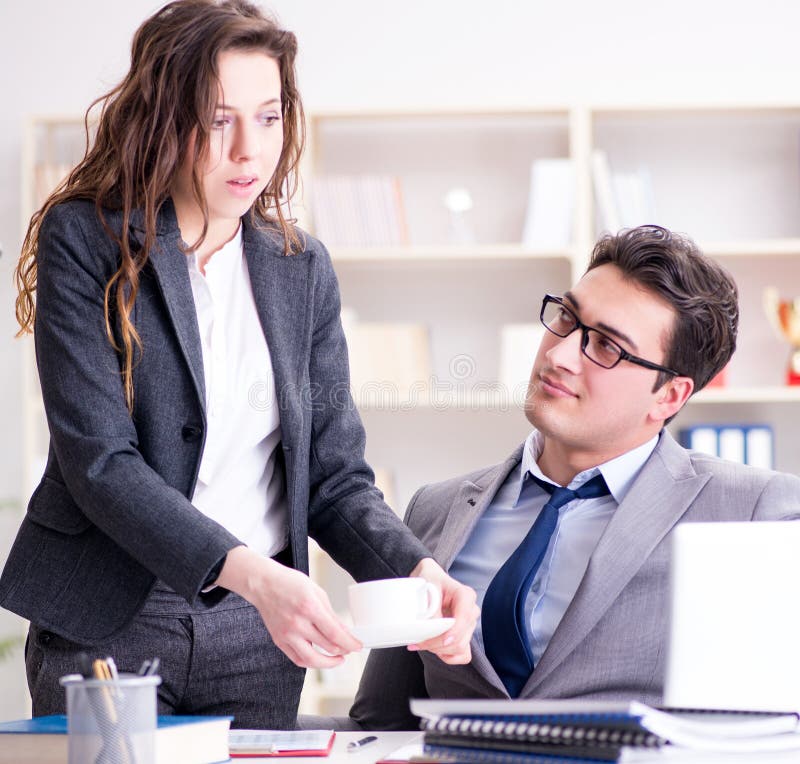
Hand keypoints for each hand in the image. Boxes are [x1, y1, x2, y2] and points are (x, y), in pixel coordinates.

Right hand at [216, 545, 361, 667]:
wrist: (263, 584)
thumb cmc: (290, 583)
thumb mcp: (317, 592)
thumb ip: (331, 614)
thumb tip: (344, 631)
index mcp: (309, 608)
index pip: (335, 633)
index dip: (350, 643)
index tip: (358, 646)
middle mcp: (297, 624)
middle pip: (327, 647)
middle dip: (343, 650)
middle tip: (350, 649)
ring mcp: (287, 634)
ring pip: (312, 659)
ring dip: (329, 663)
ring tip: (338, 659)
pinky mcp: (279, 641)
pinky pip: (297, 659)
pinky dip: (311, 662)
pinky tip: (319, 658)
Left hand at [407, 557, 478, 663]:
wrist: (429, 580)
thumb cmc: (429, 580)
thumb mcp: (428, 587)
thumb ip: (432, 608)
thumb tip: (433, 628)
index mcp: (465, 596)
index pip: (465, 618)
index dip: (454, 632)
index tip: (441, 640)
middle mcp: (471, 611)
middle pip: (460, 638)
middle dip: (437, 644)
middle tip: (417, 640)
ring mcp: (469, 626)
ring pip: (460, 648)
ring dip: (438, 650)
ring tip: (420, 642)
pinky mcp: (464, 636)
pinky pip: (463, 655)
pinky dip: (447, 656)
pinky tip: (433, 648)